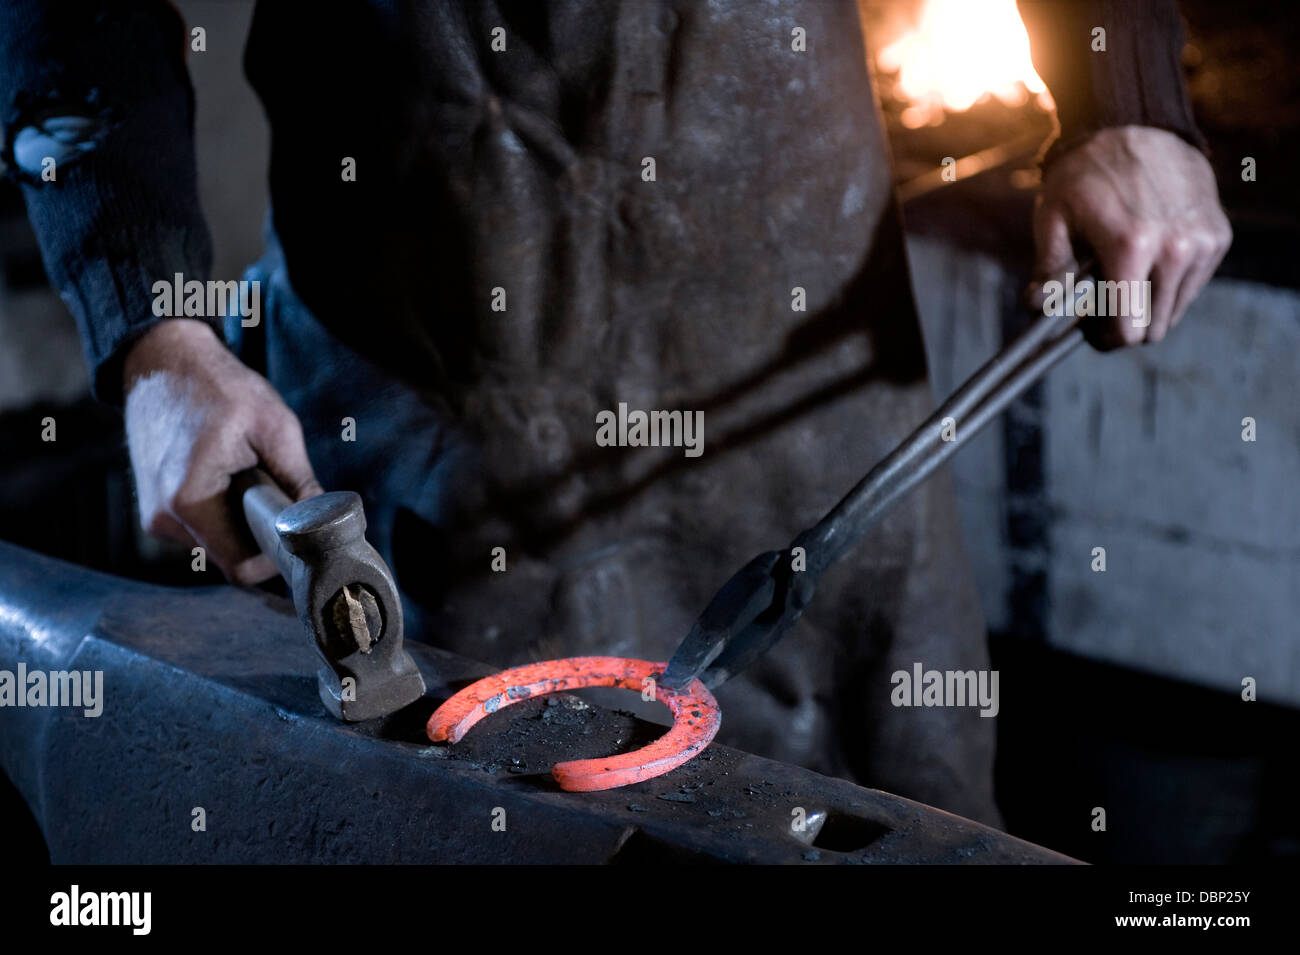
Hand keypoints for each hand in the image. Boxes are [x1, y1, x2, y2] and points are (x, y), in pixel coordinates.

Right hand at [123, 319, 322, 583]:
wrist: (163, 363)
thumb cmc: (220, 388)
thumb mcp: (274, 427)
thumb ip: (300, 481)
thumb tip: (326, 523)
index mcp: (189, 501)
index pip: (242, 568)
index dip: (277, 559)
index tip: (300, 535)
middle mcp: (163, 519)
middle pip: (231, 558)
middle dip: (262, 536)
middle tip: (280, 496)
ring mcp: (155, 517)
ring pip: (219, 544)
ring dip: (243, 522)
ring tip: (248, 476)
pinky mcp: (156, 510)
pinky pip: (204, 529)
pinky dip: (225, 513)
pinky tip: (230, 479)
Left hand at [1032, 126, 1231, 348]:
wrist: (1136, 126)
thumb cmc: (1086, 176)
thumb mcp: (1052, 220)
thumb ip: (1048, 273)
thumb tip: (1039, 311)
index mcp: (1131, 247)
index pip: (1128, 330)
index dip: (1105, 339)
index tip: (1090, 331)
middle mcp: (1175, 248)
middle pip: (1153, 328)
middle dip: (1124, 323)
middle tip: (1102, 301)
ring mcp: (1201, 244)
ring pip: (1173, 312)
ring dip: (1147, 304)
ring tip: (1124, 273)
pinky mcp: (1217, 238)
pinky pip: (1191, 287)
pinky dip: (1169, 284)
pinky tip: (1149, 256)